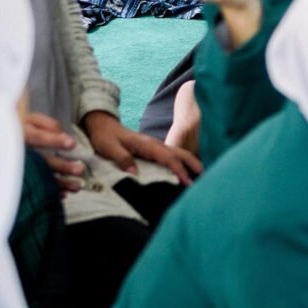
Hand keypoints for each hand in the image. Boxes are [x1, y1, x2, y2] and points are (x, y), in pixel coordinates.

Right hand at [22, 112, 85, 191]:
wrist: (1, 139)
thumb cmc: (22, 128)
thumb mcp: (33, 120)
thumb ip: (49, 125)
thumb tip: (63, 135)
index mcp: (20, 134)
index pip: (36, 137)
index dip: (53, 141)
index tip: (72, 144)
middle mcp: (18, 152)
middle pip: (40, 160)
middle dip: (61, 166)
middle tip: (79, 170)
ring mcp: (19, 167)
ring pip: (40, 176)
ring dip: (59, 182)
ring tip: (77, 186)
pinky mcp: (20, 178)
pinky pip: (35, 187)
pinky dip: (50, 191)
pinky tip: (64, 193)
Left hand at [83, 110, 202, 183]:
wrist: (102, 125)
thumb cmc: (105, 137)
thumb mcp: (109, 148)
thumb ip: (123, 159)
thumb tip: (135, 174)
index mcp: (147, 145)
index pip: (167, 158)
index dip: (178, 170)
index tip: (186, 182)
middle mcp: (154, 144)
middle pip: (179, 153)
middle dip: (193, 164)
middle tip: (205, 178)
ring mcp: (155, 146)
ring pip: (177, 153)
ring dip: (190, 162)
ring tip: (200, 175)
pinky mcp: (152, 149)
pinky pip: (171, 155)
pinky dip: (182, 161)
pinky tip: (184, 169)